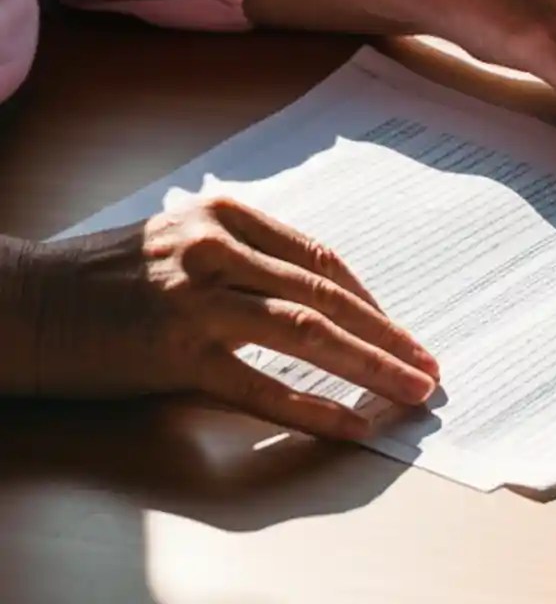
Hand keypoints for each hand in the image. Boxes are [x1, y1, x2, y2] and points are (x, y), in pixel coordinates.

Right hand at [16, 197, 436, 438]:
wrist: (20, 303)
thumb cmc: (103, 276)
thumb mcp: (179, 239)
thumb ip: (244, 253)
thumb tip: (318, 292)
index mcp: (226, 216)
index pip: (323, 259)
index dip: (373, 299)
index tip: (404, 331)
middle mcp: (218, 250)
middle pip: (328, 296)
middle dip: (390, 335)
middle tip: (430, 367)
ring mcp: (197, 301)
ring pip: (309, 332)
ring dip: (371, 365)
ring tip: (412, 391)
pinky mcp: (175, 354)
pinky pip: (261, 386)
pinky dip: (312, 406)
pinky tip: (351, 425)